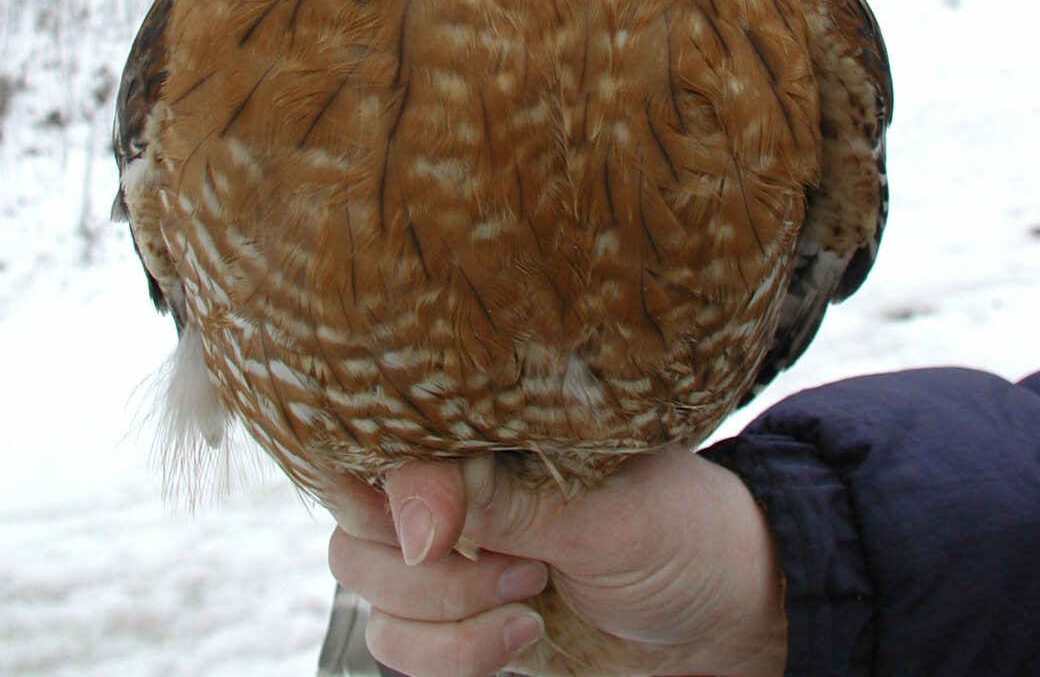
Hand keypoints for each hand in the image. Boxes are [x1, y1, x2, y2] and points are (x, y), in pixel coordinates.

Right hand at [326, 445, 786, 676]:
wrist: (728, 620)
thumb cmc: (681, 532)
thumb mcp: (598, 510)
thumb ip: (499, 502)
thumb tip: (407, 513)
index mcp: (482, 432)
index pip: (380, 445)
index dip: (383, 487)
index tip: (440, 528)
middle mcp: (454, 492)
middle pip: (356, 529)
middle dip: (426, 568)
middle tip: (519, 564)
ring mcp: (453, 562)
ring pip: (370, 595)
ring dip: (446, 614)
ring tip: (533, 594)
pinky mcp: (461, 627)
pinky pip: (399, 649)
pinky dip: (455, 657)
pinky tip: (525, 637)